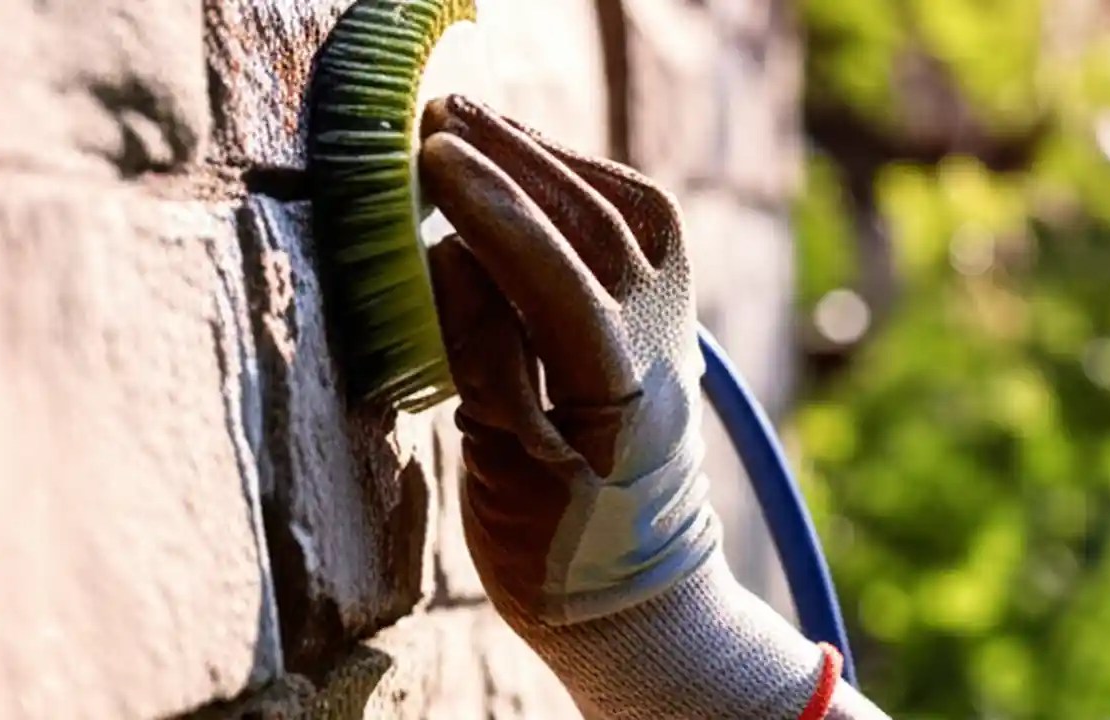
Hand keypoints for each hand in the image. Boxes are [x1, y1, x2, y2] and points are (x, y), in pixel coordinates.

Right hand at [420, 94, 717, 625]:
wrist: (637, 592)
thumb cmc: (560, 557)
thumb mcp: (505, 475)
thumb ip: (482, 363)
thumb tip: (452, 254)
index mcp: (623, 405)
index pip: (565, 287)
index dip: (501, 220)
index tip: (435, 160)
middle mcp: (663, 351)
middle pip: (600, 231)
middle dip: (519, 166)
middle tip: (442, 119)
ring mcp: (674, 327)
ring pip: (627, 214)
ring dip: (550, 160)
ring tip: (475, 122)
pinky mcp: (665, 316)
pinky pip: (636, 226)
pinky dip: (583, 182)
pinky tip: (533, 161)